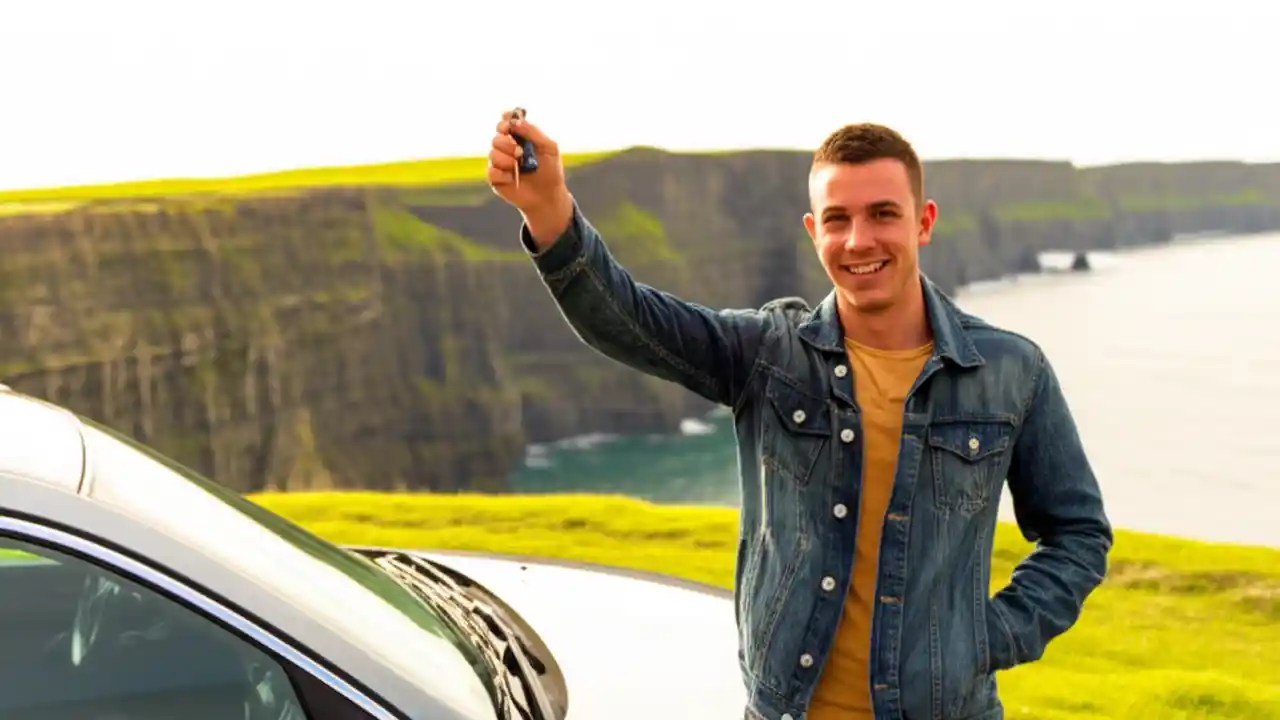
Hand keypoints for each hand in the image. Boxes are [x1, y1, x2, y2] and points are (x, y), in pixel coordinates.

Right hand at [488, 110, 573, 245]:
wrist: (548, 196)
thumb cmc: (550, 170)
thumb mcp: (549, 147)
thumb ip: (533, 131)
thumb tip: (515, 121)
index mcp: (519, 137)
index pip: (506, 122)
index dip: (505, 121)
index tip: (508, 125)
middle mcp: (507, 148)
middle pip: (496, 137)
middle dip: (507, 143)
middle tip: (520, 152)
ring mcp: (500, 163)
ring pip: (492, 153)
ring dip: (506, 159)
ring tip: (518, 166)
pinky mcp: (495, 178)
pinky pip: (491, 171)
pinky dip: (502, 173)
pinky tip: (512, 178)